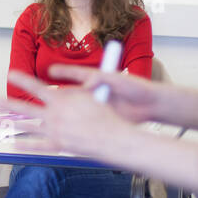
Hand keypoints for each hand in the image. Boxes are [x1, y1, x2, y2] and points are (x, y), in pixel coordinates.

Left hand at [5, 70, 130, 157]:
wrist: (111, 138)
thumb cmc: (104, 114)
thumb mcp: (88, 94)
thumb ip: (71, 90)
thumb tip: (60, 88)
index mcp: (60, 100)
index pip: (36, 86)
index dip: (22, 80)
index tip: (11, 74)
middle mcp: (53, 115)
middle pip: (25, 108)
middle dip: (9, 103)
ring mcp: (53, 132)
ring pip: (28, 127)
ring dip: (13, 122)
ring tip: (0, 120)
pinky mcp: (57, 145)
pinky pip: (37, 146)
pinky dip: (25, 145)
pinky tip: (14, 145)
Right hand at [45, 64, 160, 123]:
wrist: (152, 106)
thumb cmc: (139, 88)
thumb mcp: (119, 81)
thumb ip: (103, 79)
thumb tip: (87, 83)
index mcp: (100, 79)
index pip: (77, 74)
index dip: (64, 72)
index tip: (51, 70)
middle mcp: (97, 91)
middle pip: (74, 93)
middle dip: (60, 95)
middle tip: (44, 97)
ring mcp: (99, 104)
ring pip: (79, 108)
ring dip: (67, 111)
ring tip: (53, 115)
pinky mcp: (104, 116)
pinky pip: (88, 119)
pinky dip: (79, 122)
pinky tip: (69, 127)